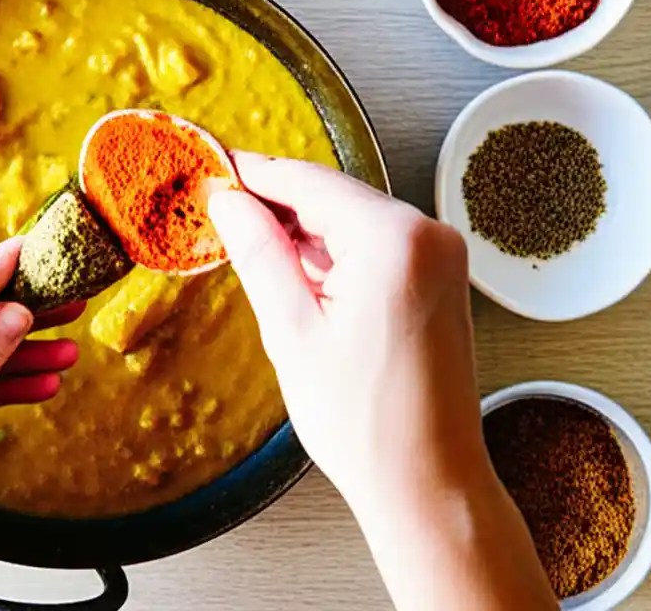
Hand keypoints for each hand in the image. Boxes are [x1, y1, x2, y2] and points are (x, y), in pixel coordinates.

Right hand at [208, 152, 555, 609]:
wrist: (427, 481)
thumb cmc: (364, 423)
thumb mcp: (291, 330)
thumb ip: (258, 253)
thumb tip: (227, 202)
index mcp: (394, 239)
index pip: (308, 182)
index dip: (251, 174)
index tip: (209, 168)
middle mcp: (429, 234)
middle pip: (333, 197)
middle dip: (274, 203)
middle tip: (215, 209)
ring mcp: (442, 256)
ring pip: (352, 220)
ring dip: (302, 231)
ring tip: (246, 244)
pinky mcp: (440, 280)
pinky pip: (376, 246)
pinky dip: (333, 253)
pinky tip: (295, 272)